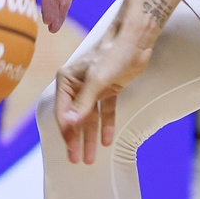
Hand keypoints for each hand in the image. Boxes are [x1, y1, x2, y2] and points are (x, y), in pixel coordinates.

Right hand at [55, 21, 156, 162]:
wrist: (136, 39)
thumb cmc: (112, 53)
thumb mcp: (96, 80)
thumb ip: (83, 103)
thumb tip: (68, 123)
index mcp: (67, 80)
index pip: (63, 112)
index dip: (67, 133)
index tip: (71, 151)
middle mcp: (78, 85)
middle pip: (76, 118)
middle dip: (77, 139)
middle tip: (78, 160)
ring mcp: (94, 87)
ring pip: (90, 117)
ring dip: (91, 136)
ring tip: (91, 158)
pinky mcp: (110, 88)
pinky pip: (105, 111)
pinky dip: (106, 125)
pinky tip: (106, 140)